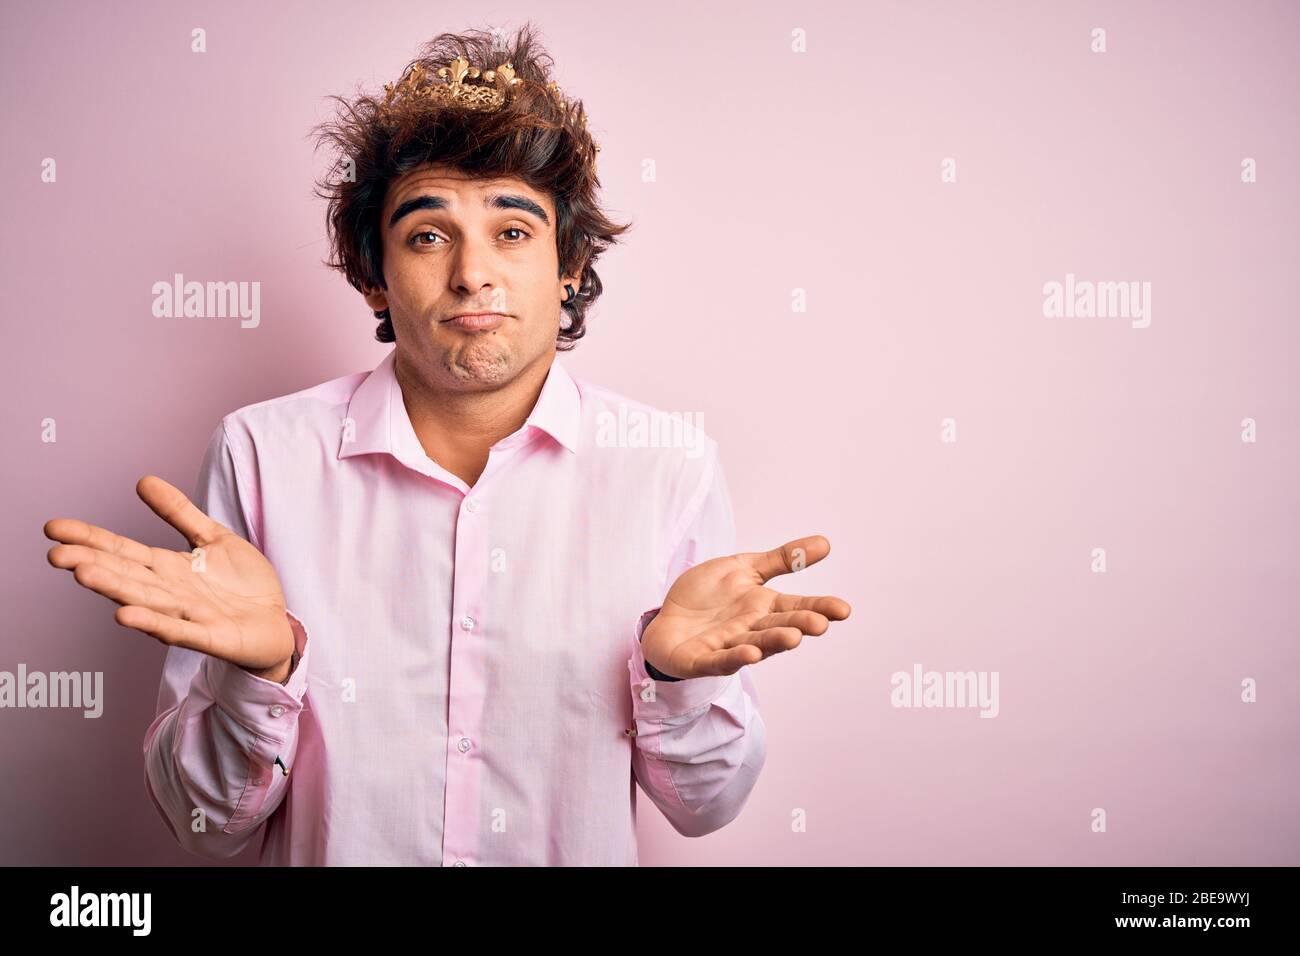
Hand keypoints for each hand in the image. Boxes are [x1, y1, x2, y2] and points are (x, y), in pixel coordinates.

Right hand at [44, 475, 294, 680]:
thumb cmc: (243, 585)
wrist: (277, 624)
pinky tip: (125, 616)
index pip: (121, 550)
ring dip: (115, 589)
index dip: (90, 538)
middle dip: (92, 564)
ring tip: (83, 575)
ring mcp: (187, 615)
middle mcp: (170, 592)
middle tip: (56, 554)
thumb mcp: (214, 538)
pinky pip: (178, 629)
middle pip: (125, 575)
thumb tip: (142, 480)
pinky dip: (154, 624)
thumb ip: (179, 512)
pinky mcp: (209, 637)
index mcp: (167, 568)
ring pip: (145, 600)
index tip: (53, 528)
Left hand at [640, 534, 851, 678]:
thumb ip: (780, 559)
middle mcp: (751, 628)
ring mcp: (727, 646)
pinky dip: (733, 658)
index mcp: (763, 606)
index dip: (819, 608)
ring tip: (793, 638)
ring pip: (754, 644)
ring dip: (772, 642)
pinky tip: (750, 655)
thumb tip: (825, 543)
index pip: (796, 606)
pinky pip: (718, 660)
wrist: (666, 620)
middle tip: (820, 624)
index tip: (843, 609)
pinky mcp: (701, 659)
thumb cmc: (708, 597)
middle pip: (779, 626)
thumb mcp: (743, 568)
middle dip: (798, 625)